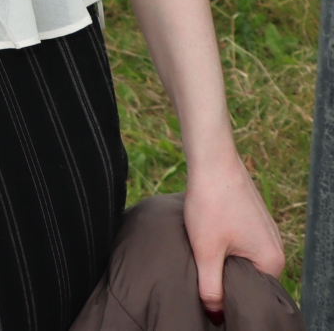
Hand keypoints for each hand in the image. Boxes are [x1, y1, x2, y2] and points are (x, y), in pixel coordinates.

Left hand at [183, 144, 283, 312]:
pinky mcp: (252, 219)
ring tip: (202, 257)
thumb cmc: (210, 204)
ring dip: (223, 261)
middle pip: (248, 277)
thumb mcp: (206, 251)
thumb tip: (215, 315)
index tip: (210, 293)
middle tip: (202, 275)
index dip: (230, 298)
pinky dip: (224, 246)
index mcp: (272, 261)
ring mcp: (265, 232)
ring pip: (242, 259)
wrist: (211, 161)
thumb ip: (211, 287)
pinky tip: (207, 241)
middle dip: (226, 279)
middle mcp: (275, 248)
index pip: (254, 295)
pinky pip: (239, 244)